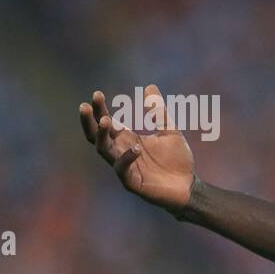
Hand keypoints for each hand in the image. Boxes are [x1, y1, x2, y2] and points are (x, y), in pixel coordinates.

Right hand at [78, 85, 195, 213]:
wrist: (189, 186)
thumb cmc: (177, 160)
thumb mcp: (169, 131)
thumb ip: (159, 111)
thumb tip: (150, 86)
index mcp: (126, 139)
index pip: (107, 122)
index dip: (100, 109)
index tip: (96, 94)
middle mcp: (121, 152)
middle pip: (96, 136)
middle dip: (89, 121)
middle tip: (85, 105)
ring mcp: (125, 167)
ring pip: (104, 151)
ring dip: (102, 136)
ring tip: (105, 121)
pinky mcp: (132, 182)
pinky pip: (123, 170)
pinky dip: (127, 158)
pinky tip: (136, 148)